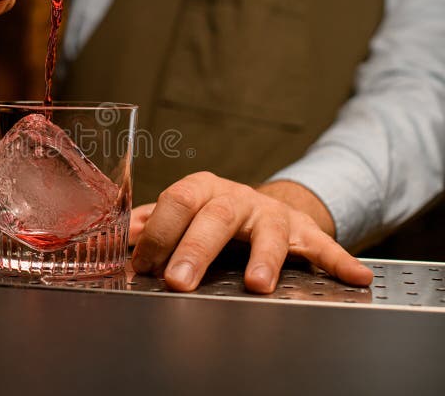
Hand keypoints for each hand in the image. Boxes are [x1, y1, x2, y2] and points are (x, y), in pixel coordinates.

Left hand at [130, 172, 373, 293]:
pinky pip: (324, 245)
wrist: (259, 208)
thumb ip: (151, 222)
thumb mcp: (181, 212)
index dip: (158, 233)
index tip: (144, 266)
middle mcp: (236, 198)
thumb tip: (117, 236)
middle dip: (195, 249)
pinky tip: (356, 277)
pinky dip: (340, 261)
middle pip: (215, 216)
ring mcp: (272, 214)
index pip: (176, 202)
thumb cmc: (211, 213)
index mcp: (201, 190)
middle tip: (179, 281)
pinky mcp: (303, 232)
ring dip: (263, 257)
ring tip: (257, 284)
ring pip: (268, 230)